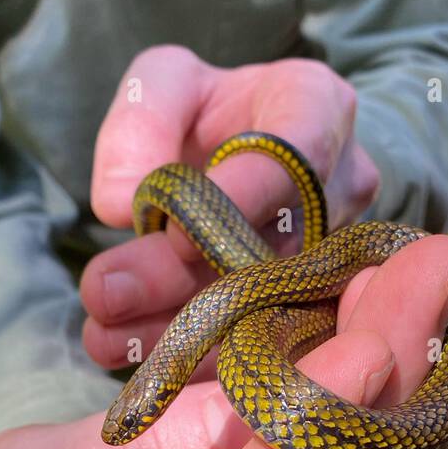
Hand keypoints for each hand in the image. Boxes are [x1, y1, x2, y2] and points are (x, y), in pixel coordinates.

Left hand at [79, 45, 381, 371]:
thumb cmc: (208, 113)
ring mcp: (338, 253)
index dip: (240, 199)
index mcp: (317, 107)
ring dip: (182, 327)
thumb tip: (123, 202)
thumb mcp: (165, 84)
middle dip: (186, 276)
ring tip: (104, 337)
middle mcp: (343, 185)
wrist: (242, 159)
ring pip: (265, 301)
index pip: (295, 154)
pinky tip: (142, 363)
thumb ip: (142, 119)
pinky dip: (200, 357)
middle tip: (108, 294)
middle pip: (273, 243)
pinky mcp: (317, 307)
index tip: (177, 234)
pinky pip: (265, 340)